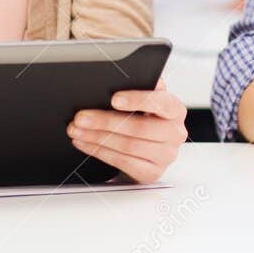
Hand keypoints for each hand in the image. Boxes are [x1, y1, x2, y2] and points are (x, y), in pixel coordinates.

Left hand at [67, 82, 187, 183]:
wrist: (149, 148)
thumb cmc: (145, 118)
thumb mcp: (145, 101)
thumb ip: (140, 88)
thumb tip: (117, 79)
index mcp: (175, 110)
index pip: (161, 103)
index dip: (137, 100)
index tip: (114, 98)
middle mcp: (175, 134)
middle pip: (139, 128)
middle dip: (106, 121)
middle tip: (82, 117)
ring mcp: (165, 156)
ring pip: (128, 146)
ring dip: (97, 137)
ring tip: (77, 130)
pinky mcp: (152, 173)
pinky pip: (123, 162)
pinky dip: (100, 152)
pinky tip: (86, 143)